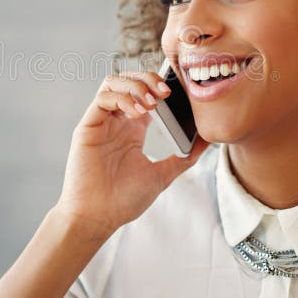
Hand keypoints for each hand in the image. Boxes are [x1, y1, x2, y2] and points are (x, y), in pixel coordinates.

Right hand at [54, 69, 209, 238]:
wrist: (98, 218)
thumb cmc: (123, 200)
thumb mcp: (162, 175)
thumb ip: (183, 157)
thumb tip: (209, 140)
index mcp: (132, 129)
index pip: (144, 92)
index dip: (159, 85)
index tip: (179, 92)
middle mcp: (116, 121)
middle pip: (129, 80)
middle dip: (148, 79)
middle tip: (166, 93)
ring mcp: (101, 122)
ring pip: (113, 82)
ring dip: (135, 85)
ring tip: (152, 103)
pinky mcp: (88, 126)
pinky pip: (103, 98)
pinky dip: (122, 98)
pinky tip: (137, 113)